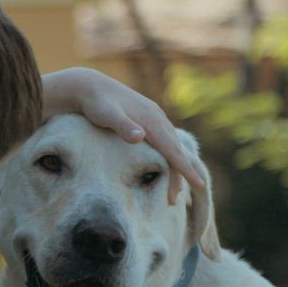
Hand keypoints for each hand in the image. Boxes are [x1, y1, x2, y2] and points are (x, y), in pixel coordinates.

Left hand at [42, 67, 204, 203]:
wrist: (89, 85)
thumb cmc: (96, 103)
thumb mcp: (107, 114)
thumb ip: (123, 125)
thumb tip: (139, 136)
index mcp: (151, 120)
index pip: (173, 150)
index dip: (185, 169)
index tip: (199, 185)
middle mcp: (157, 118)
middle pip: (174, 151)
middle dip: (179, 175)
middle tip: (172, 200)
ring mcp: (153, 117)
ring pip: (171, 146)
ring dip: (174, 167)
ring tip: (172, 190)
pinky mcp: (147, 118)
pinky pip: (164, 140)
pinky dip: (168, 155)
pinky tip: (165, 164)